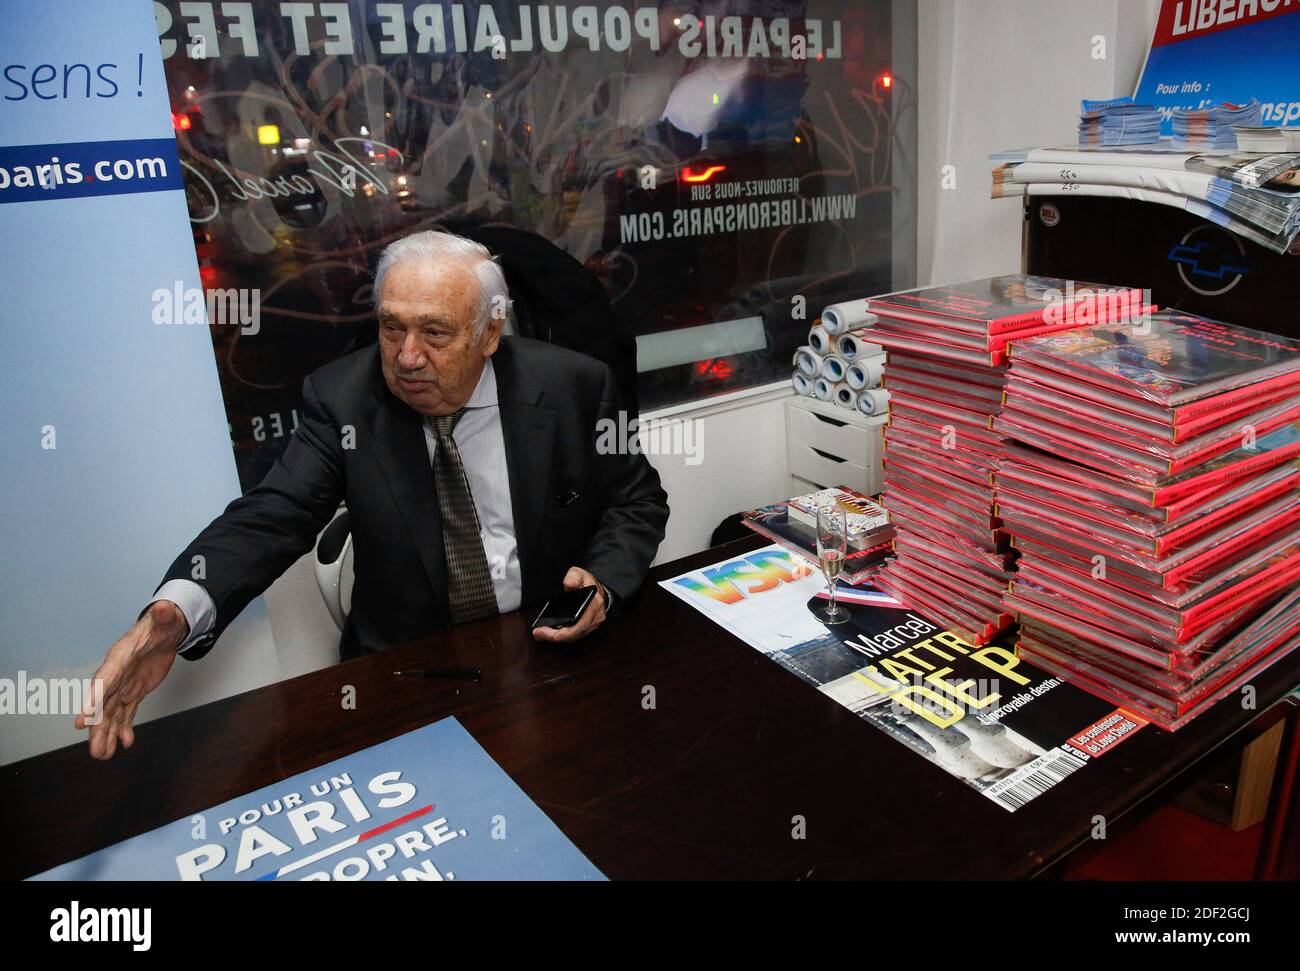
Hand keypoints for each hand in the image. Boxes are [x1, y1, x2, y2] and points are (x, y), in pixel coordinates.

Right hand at [75, 601, 186, 759]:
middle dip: (98, 728)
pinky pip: (127, 713)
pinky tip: (125, 744)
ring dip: (108, 734)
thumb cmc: (162, 623)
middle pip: (103, 704)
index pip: (103, 682)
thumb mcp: (166, 618)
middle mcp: (116, 674)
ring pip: (112, 714)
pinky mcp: (134, 692)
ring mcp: (124, 685)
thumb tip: (163, 608)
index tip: (82, 721)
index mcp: (119, 658)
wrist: (165, 631)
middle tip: (95, 751)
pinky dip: (125, 729)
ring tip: (103, 756)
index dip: (92, 702)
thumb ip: (163, 616)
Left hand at [531, 566, 607, 643]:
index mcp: (594, 605)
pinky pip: (574, 635)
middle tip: (538, 633)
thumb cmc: (587, 581)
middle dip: (554, 636)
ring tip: (541, 634)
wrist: (598, 588)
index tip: (545, 630)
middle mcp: (596, 618)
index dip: (562, 632)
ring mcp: (593, 624)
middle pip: (574, 635)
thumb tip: (569, 583)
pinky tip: (550, 632)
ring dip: (557, 637)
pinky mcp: (588, 628)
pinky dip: (562, 636)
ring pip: (574, 637)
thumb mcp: (579, 573)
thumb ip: (573, 577)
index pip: (579, 625)